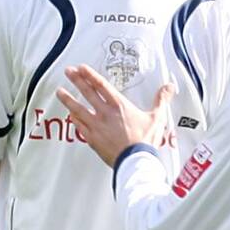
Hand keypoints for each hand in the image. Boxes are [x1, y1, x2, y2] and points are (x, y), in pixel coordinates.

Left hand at [57, 64, 173, 167]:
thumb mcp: (157, 118)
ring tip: (60, 92)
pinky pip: (80, 127)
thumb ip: (161, 100)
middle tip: (68, 72)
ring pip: (78, 109)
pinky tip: (70, 116)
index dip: (90, 74)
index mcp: (119, 106)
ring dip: (68, 99)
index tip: (81, 68)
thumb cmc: (145, 141)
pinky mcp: (93, 140)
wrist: (135, 161)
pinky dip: (74, 120)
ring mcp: (96, 127)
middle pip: (87, 93)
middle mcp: (105, 113)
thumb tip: (168, 88)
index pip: (101, 85)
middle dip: (76, 80)